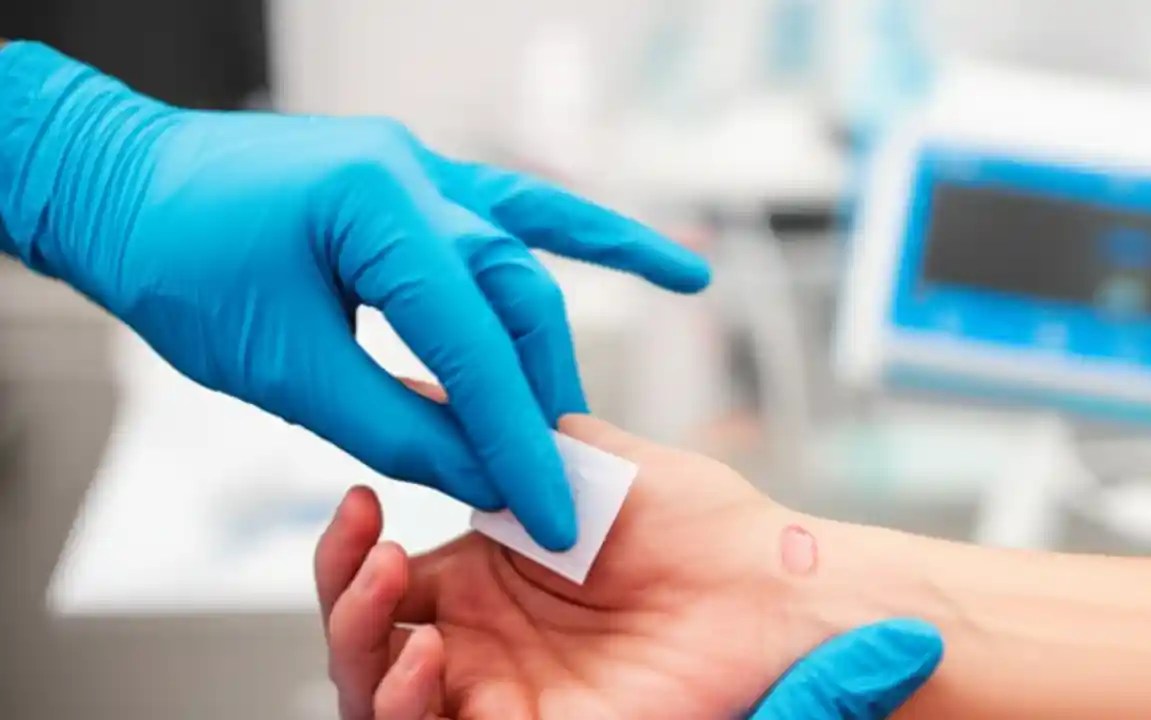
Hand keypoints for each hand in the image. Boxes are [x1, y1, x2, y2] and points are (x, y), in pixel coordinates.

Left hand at [0, 42, 709, 549]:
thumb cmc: (178, 264)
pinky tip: (667, 264)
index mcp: (375, 205)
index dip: (514, 434)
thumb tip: (481, 472)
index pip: (473, 340)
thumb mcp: (281, 366)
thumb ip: (393, 424)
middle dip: (538, 399)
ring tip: (586, 426)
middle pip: (517, 298)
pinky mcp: (426, 188)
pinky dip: (592, 240)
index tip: (549, 505)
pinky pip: (523, 213)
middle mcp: (416, 175)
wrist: (125, 191)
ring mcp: (427, 172)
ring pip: (528, 262)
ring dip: (557, 347)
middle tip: (554, 481)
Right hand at [315, 411, 940, 718]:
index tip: (358, 499)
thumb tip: (435, 376)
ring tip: (390, 583)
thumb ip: (504, 431)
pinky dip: (401, 705)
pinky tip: (424, 657)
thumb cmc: (698, 525)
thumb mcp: (588, 457)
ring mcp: (500, 692)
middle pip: (364, 641)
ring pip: (376, 694)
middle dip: (345, 598)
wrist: (768, 589)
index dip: (349, 547)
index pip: (380, 575)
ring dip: (359, 647)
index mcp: (486, 576)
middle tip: (373, 549)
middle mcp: (482, 639)